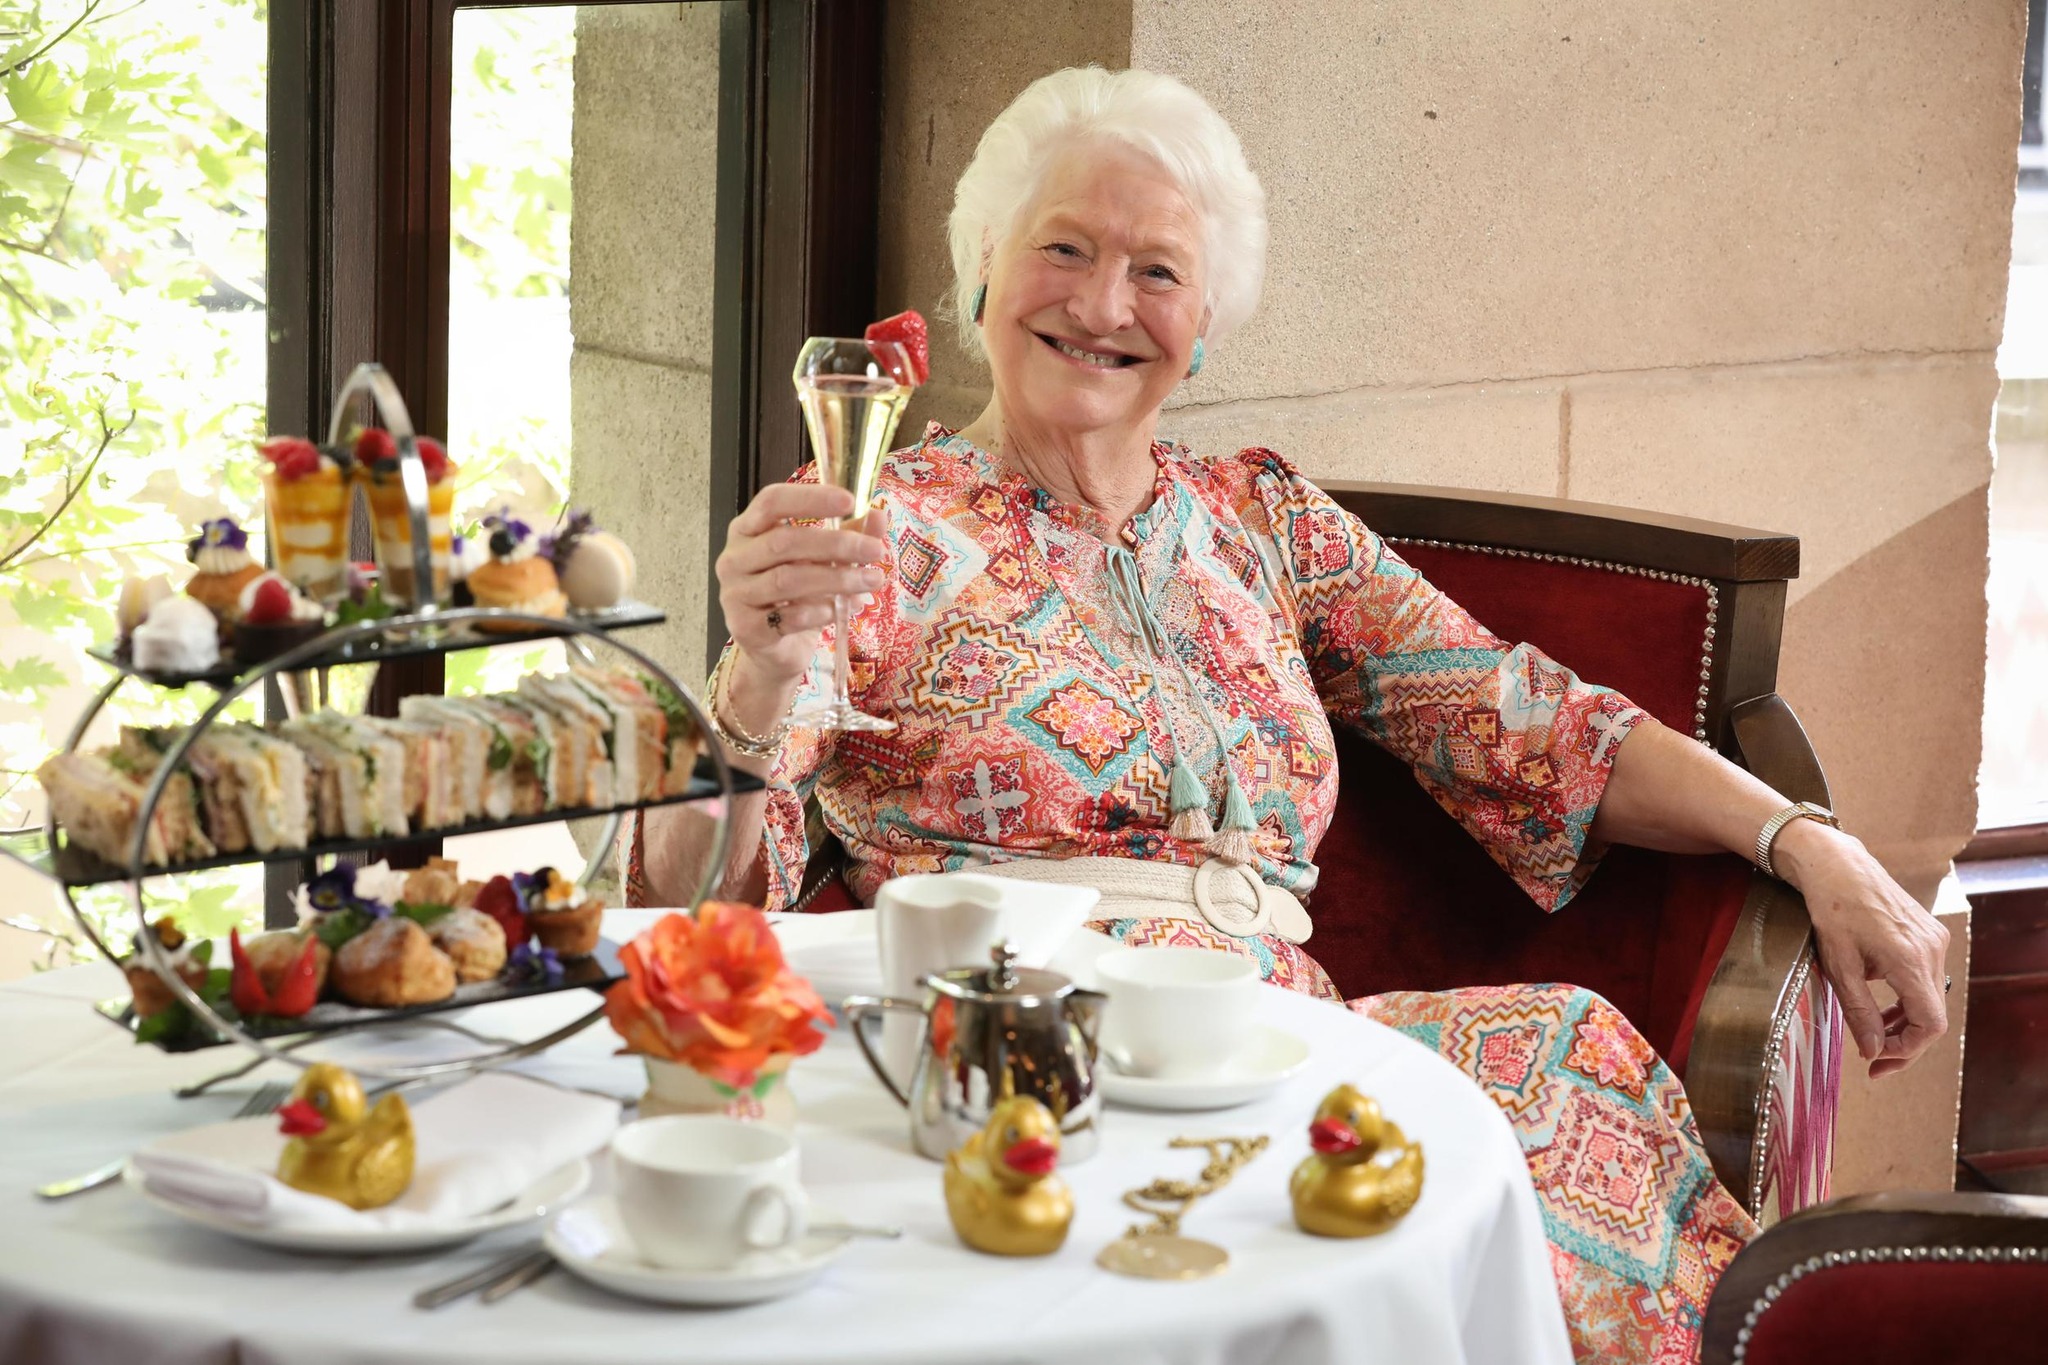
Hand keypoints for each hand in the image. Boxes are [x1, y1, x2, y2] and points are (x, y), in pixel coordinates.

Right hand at [714, 483, 888, 682]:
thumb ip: (846, 536)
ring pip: (787, 580)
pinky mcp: (746, 629)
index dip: (809, 498)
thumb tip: (879, 516)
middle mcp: (734, 559)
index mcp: (747, 530)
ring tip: (871, 581)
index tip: (850, 501)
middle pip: (783, 542)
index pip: (771, 502)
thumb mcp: (822, 562)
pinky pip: (789, 617)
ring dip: (837, 579)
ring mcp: (735, 595)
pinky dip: (823, 611)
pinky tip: (847, 608)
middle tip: (875, 550)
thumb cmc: (795, 598)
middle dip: (836, 544)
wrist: (775, 652)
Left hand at [1773, 820, 1950, 1077]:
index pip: (1929, 1024)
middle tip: (1873, 1060)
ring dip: (1906, 1023)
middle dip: (1904, 1043)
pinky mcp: (1930, 934)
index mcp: (1910, 960)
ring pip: (1932, 999)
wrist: (1837, 865)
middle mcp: (1932, 950)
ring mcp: (1935, 940)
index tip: (1876, 1061)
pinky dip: (1909, 1000)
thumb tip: (1873, 1051)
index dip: (1906, 1051)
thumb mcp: (1837, 966)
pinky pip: (1927, 979)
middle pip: (1933, 1015)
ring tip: (1875, 1037)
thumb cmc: (1830, 910)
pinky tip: (1884, 1008)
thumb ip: (1859, 1012)